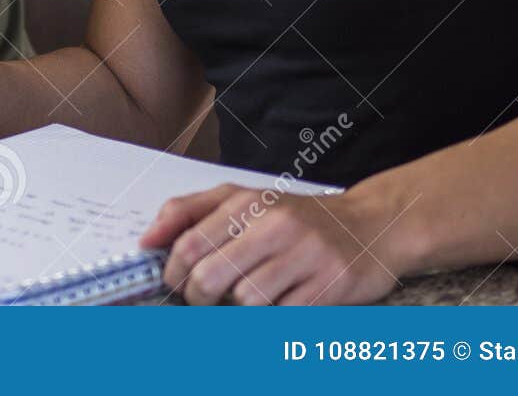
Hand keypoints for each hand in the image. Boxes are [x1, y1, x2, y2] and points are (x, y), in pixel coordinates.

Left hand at [140, 184, 400, 304]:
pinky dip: (274, 318)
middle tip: (207, 299)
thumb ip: (188, 213)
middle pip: (211, 279)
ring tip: (253, 295)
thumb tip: (146, 241)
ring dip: (241, 309)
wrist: (371, 226)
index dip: (173, 273)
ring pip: (246, 302)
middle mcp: (274, 224)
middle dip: (200, 299)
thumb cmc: (297, 218)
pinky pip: (283, 317)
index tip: (175, 284)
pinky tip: (282, 302)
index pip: (189, 244)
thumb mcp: (242, 200)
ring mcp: (304, 255)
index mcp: (246, 202)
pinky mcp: (330, 286)